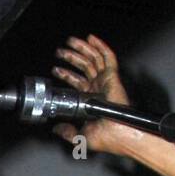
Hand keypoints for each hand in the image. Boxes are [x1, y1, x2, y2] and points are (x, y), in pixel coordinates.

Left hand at [50, 34, 128, 153]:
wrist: (118, 135)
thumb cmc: (106, 137)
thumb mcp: (80, 136)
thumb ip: (67, 132)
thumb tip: (56, 128)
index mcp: (92, 100)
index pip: (77, 81)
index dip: (66, 74)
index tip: (56, 70)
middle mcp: (99, 88)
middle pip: (84, 66)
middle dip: (71, 57)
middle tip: (60, 52)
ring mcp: (106, 81)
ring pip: (93, 59)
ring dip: (81, 49)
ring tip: (69, 43)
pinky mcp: (112, 77)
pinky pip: (108, 57)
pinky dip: (100, 46)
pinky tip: (91, 38)